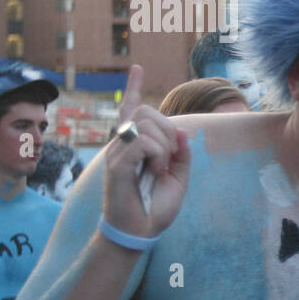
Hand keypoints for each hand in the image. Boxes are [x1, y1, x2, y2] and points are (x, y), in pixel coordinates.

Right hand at [102, 65, 189, 237]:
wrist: (140, 232)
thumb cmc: (155, 207)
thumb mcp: (178, 178)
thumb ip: (181, 154)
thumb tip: (181, 131)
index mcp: (135, 146)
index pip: (131, 109)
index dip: (133, 87)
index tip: (136, 67)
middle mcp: (121, 145)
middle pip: (145, 112)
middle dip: (166, 128)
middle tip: (168, 159)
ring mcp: (116, 153)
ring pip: (146, 125)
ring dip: (163, 146)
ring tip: (158, 170)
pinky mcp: (117, 165)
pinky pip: (143, 143)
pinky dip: (157, 156)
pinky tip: (154, 172)